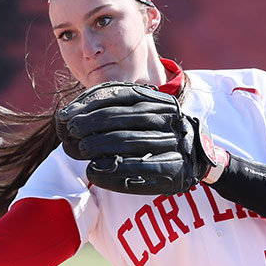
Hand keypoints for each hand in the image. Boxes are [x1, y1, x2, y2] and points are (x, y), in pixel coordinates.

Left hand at [55, 82, 220, 194]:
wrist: (199, 157)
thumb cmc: (157, 134)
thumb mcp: (141, 113)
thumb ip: (111, 110)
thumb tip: (69, 117)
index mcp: (156, 99)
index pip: (116, 94)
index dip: (86, 104)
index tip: (66, 115)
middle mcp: (166, 117)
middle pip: (118, 116)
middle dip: (88, 124)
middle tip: (70, 133)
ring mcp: (172, 142)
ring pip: (126, 140)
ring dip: (97, 145)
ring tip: (79, 150)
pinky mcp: (173, 169)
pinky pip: (138, 168)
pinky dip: (111, 170)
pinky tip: (93, 171)